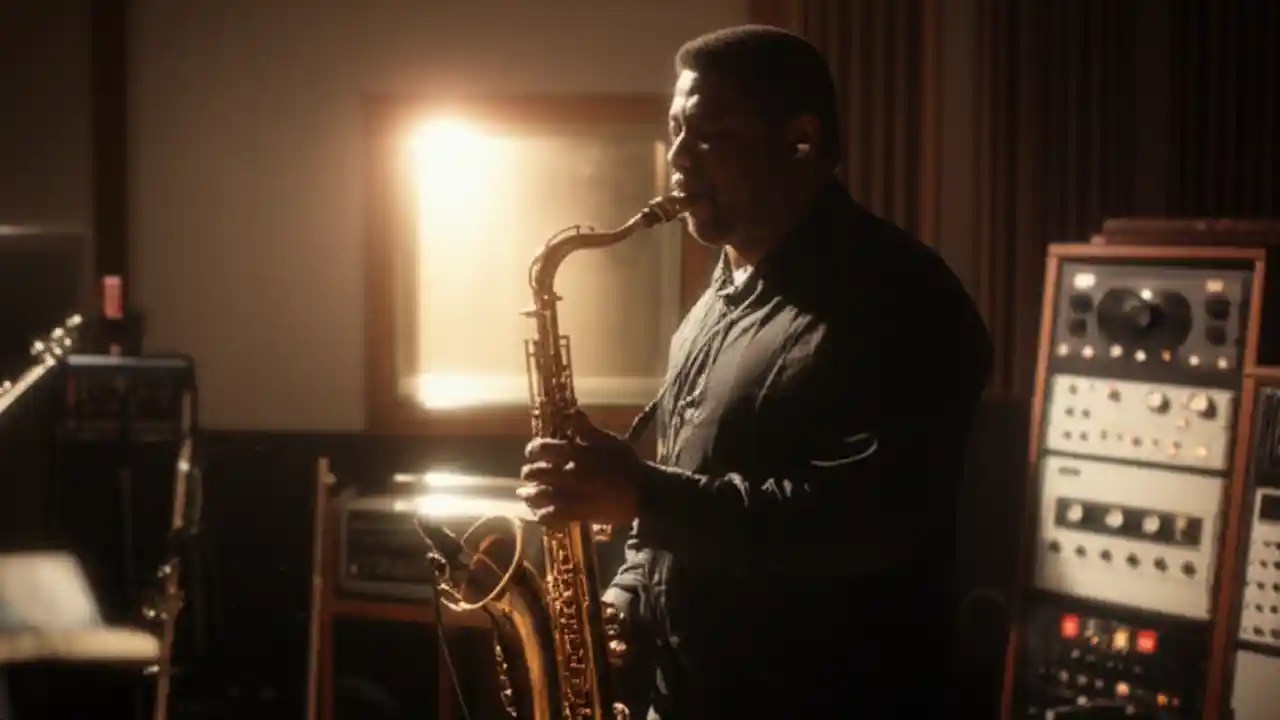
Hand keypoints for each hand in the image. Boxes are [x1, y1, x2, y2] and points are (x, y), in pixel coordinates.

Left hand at [518, 409, 642, 526]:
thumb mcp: (609, 439)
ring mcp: (572, 496)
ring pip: (540, 496)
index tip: (532, 452)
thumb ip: (586, 428)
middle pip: (537, 473)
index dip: (533, 449)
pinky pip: (552, 517)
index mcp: (576, 453)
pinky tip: (539, 512)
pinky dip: (542, 515)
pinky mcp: (577, 514)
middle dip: (529, 472)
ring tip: (524, 493)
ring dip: (529, 495)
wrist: (642, 492)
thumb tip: (570, 413)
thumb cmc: (627, 463)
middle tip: (528, 473)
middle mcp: (569, 474)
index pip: (543, 448)